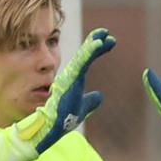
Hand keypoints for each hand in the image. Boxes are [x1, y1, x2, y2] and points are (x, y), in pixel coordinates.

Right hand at [14, 28, 115, 154]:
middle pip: (85, 54)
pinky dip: (89, 52)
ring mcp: (70, 76)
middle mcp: (71, 75)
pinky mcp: (69, 79)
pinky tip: (98, 44)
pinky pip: (81, 63)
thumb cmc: (63, 119)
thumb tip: (99, 96)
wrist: (52, 128)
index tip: (108, 41)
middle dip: (95, 41)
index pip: (86, 60)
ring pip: (83, 56)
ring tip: (104, 36)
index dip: (96, 49)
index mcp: (74, 79)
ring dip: (93, 45)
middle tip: (106, 32)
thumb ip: (91, 101)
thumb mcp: (82, 108)